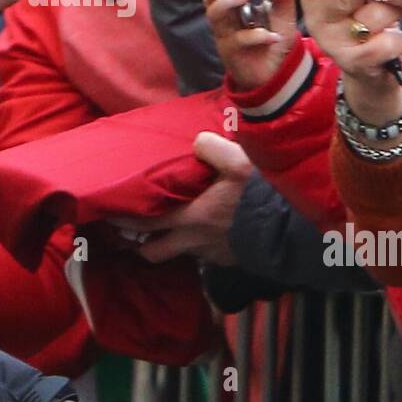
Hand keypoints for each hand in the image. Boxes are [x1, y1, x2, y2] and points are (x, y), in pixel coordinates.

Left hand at [109, 132, 251, 265]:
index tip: (106, 215)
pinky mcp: (229, 259)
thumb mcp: (239, 162)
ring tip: (163, 231)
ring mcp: (212, 254)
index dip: (121, 222)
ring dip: (167, 246)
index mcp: (190, 218)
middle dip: (137, 245)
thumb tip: (198, 142)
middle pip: (152, 252)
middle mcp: (195, 241)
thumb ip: (212, 148)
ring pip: (177, 255)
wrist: (295, 232)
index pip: (144, 224)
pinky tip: (202, 233)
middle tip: (126, 233)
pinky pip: (202, 256)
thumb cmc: (264, 197)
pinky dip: (195, 246)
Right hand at [202, 0, 296, 89]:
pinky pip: (237, 40)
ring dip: (231, 0)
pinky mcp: (230, 52)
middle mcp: (225, 14)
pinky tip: (270, 35)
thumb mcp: (284, 14)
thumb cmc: (273, 38)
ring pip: (215, 12)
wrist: (276, 72)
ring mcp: (225, 33)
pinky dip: (254, 35)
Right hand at [302, 0, 401, 126]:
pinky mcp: (350, 62)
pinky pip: (384, 44)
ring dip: (394, 12)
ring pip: (371, 18)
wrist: (372, 65)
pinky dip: (397, 39)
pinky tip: (397, 38)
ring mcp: (331, 40)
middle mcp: (317, 15)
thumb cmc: (367, 13)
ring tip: (401, 10)